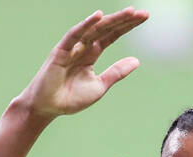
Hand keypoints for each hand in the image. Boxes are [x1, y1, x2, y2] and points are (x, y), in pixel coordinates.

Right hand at [20, 8, 148, 118]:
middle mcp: (83, 46)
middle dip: (124, 20)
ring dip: (112, 19)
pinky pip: (74, 34)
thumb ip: (116, 72)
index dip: (127, 26)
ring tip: (129, 12)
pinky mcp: (61, 50)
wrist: (48, 108)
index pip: (112, 35)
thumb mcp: (100, 85)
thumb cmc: (70, 98)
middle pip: (106, 28)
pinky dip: (86, 24)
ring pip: (94, 29)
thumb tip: (136, 60)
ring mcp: (72, 46)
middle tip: (142, 13)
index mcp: (92, 53)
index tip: (144, 17)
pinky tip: (99, 16)